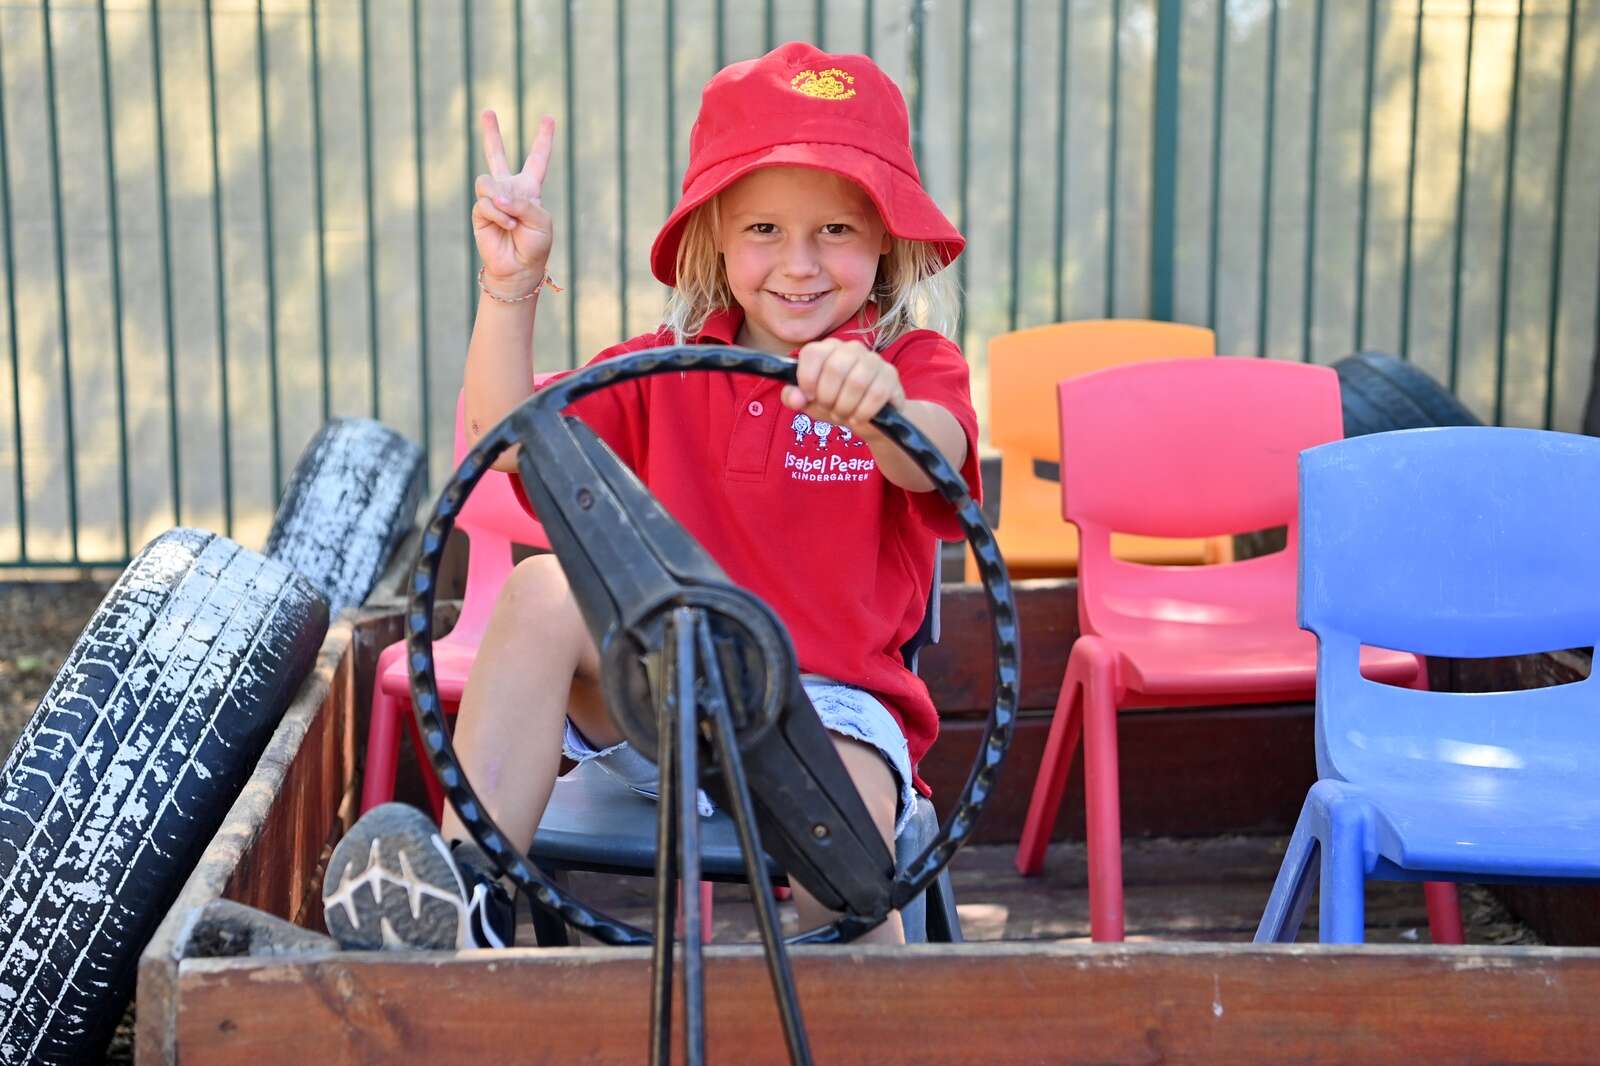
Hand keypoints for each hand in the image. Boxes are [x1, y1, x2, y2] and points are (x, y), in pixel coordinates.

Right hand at [473, 110, 555, 293]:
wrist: (519, 268)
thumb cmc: (535, 245)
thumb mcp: (541, 221)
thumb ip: (522, 203)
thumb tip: (497, 196)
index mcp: (530, 188)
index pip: (537, 159)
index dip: (544, 139)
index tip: (549, 118)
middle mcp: (509, 189)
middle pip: (497, 155)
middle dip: (492, 133)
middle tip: (487, 111)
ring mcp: (492, 199)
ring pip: (487, 181)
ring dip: (501, 201)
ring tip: (511, 220)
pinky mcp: (480, 211)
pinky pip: (485, 203)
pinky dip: (498, 214)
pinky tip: (506, 226)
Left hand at [781, 339, 905, 437]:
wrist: (869, 419)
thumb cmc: (836, 404)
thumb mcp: (810, 403)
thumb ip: (794, 398)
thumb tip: (795, 397)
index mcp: (828, 349)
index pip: (813, 353)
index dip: (807, 379)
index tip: (810, 397)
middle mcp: (852, 348)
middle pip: (835, 368)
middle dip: (828, 397)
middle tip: (830, 409)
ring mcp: (874, 360)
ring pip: (857, 382)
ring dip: (846, 407)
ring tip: (844, 414)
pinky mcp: (891, 375)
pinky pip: (877, 394)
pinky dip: (864, 412)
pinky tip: (859, 417)